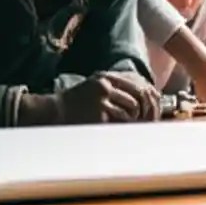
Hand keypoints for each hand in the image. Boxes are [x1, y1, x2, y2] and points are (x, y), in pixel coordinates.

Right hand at [21, 71, 156, 124]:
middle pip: (137, 94)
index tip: (151, 106)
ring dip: (133, 117)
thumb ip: (114, 89)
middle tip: (147, 118)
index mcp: (105, 77)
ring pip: (131, 107)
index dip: (146, 95)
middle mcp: (104, 84)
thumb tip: (143, 96)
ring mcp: (102, 97)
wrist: (54, 112)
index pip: (135, 83)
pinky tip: (118, 127)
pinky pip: (121, 118)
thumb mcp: (94, 88)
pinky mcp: (99, 111)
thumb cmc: (76, 103)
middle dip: (144, 108)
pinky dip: (123, 124)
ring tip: (128, 123)